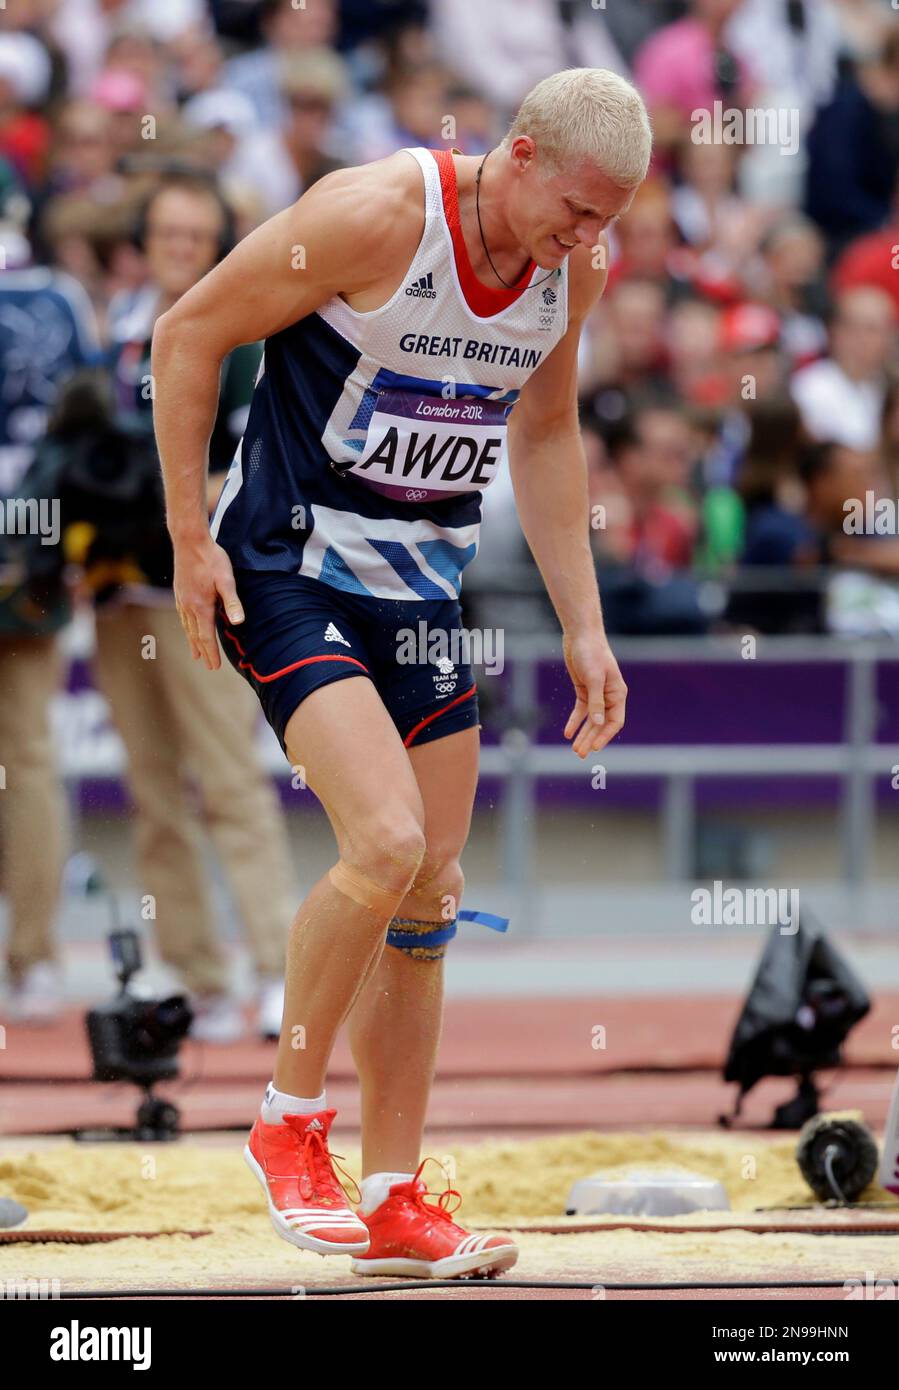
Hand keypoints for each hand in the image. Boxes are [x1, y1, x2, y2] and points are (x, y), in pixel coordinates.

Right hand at [173, 535, 243, 670]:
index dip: (211, 653)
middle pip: (196, 635)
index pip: (206, 636)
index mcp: (201, 606)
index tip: (214, 667)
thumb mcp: (227, 579)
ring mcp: (182, 599)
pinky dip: (186, 627)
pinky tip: (188, 627)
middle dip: (202, 651)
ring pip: (187, 626)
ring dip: (192, 641)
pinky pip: (183, 616)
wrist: (189, 540)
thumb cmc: (211, 559)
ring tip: (195, 653)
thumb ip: (232, 602)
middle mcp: (188, 606)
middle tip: (207, 665)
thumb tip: (238, 622)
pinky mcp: (179, 591)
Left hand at [562, 629, 626, 758]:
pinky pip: (581, 711)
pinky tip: (568, 733)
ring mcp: (596, 694)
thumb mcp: (594, 678)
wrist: (581, 636)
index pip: (615, 721)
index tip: (595, 747)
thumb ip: (596, 701)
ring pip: (591, 720)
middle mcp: (609, 696)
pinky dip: (574, 722)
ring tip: (575, 749)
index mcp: (617, 693)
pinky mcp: (584, 690)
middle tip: (580, 754)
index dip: (605, 736)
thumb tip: (598, 723)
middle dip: (591, 739)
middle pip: (601, 724)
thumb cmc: (592, 653)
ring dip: (583, 734)